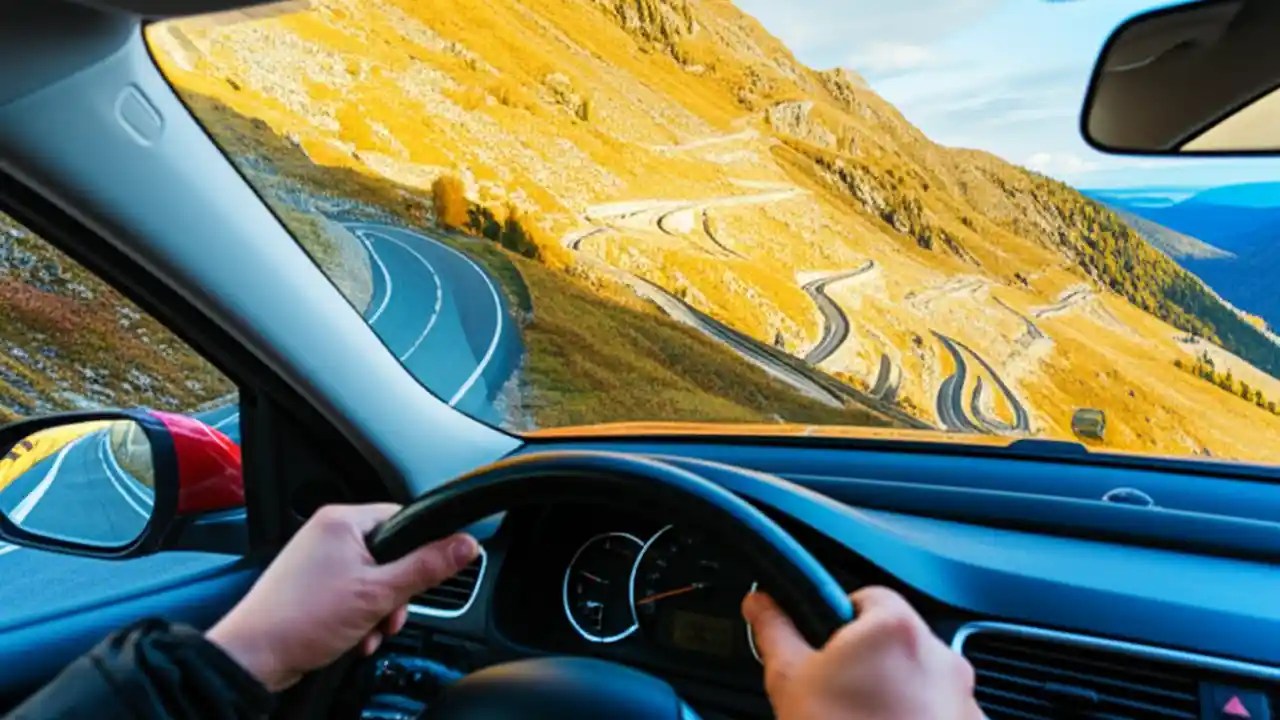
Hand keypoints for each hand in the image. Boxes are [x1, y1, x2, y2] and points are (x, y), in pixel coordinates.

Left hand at [206, 503, 478, 691]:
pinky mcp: (312, 585)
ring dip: (380, 610)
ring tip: (369, 630)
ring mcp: (318, 560)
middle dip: (397, 592)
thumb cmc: (302, 619)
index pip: (404, 518)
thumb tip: (466, 545)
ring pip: (374, 578)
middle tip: (391, 612)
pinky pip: (353, 593)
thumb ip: (427, 567)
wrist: (253, 657)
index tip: (431, 574)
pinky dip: (361, 616)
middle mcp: (329, 533)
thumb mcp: (379, 593)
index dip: (423, 548)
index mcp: (343, 520)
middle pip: (391, 553)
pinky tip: (355, 636)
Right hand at [743, 586, 981, 719]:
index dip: (837, 622)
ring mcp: (963, 696)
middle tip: (837, 693)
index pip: (864, 596)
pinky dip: (920, 718)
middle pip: (894, 640)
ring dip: (896, 691)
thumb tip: (760, 603)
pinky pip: (941, 711)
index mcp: (895, 628)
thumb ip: (775, 631)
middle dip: (867, 661)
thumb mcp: (791, 682)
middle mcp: (941, 655)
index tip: (824, 650)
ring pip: (919, 678)